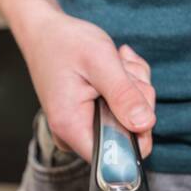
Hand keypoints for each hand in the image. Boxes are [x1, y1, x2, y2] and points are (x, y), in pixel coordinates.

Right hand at [12, 1, 155, 160]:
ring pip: (131, 121)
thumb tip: (145, 124)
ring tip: (117, 65)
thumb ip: (123, 95)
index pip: (115, 159)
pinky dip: (128, 88)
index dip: (137, 135)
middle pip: (128, 137)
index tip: (137, 103)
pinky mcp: (89, 118)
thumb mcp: (100, 62)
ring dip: (133, 89)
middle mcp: (74, 134)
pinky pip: (123, 111)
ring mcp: (81, 127)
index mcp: (72, 127)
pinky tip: (116, 69)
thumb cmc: (65, 42)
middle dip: (137, 100)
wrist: (45, 32)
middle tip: (124, 72)